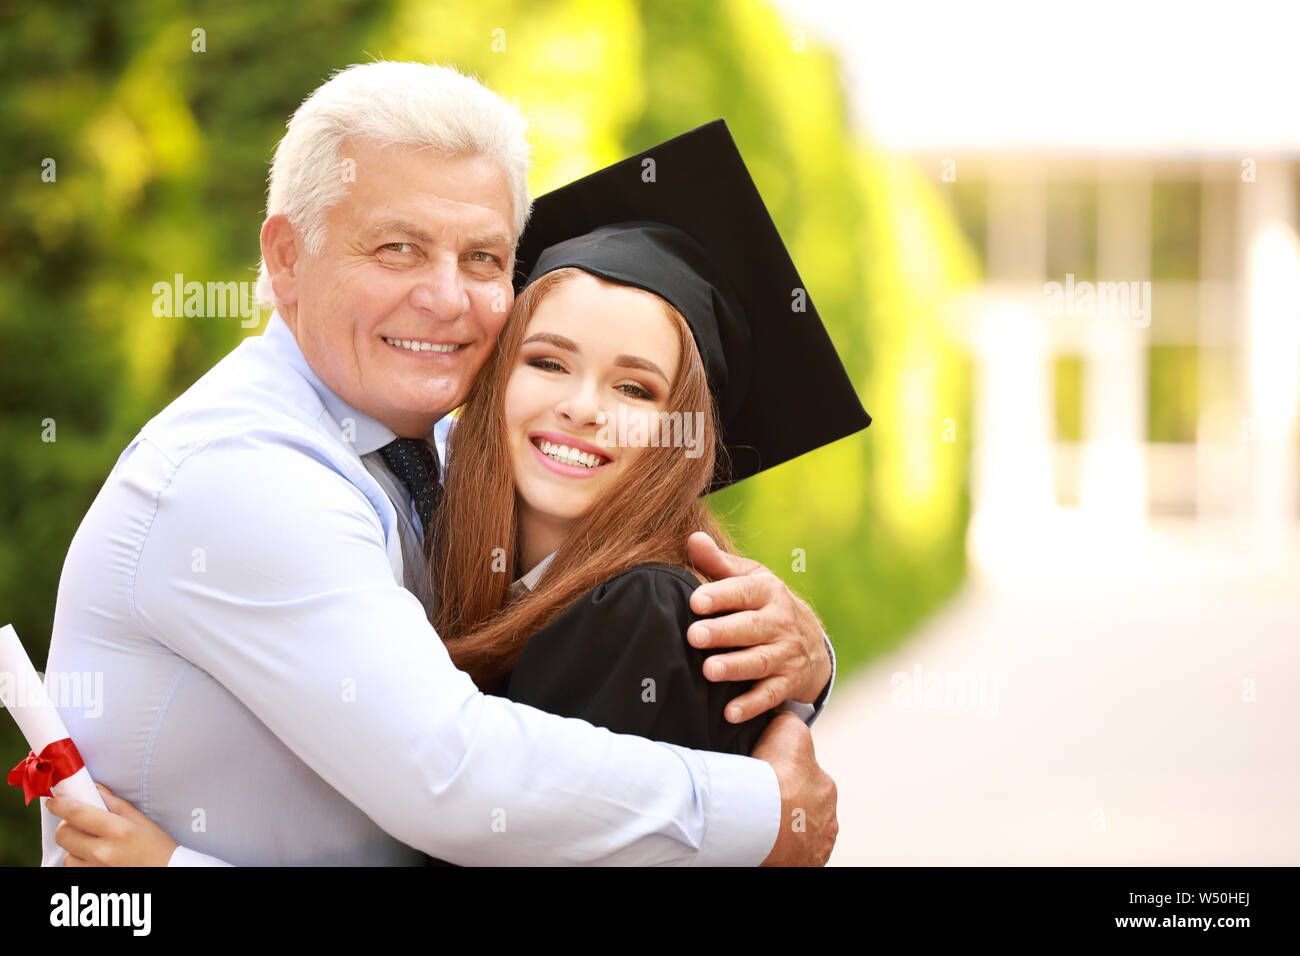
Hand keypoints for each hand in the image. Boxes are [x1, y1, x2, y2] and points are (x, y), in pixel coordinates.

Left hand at [48, 784, 178, 866]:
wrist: (166, 872)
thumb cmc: (157, 847)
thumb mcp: (141, 821)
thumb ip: (114, 804)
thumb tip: (94, 789)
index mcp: (118, 830)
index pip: (77, 813)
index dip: (60, 804)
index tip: (54, 801)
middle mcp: (104, 852)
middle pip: (63, 834)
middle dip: (67, 826)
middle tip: (80, 824)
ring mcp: (96, 870)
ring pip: (66, 855)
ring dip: (74, 847)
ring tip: (93, 845)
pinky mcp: (92, 881)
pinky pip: (73, 868)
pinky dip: (79, 861)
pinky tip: (95, 858)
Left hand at [686, 531, 830, 722]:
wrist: (813, 643)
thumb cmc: (765, 606)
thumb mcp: (750, 579)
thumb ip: (719, 563)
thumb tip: (693, 538)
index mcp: (768, 592)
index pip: (743, 591)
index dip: (720, 595)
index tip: (695, 601)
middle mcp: (780, 622)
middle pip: (750, 627)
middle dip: (723, 632)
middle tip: (694, 636)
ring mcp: (786, 654)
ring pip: (760, 661)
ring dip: (735, 667)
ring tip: (709, 671)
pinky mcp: (788, 682)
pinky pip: (771, 695)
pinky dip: (751, 705)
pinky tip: (729, 713)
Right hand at [751, 711, 836, 865]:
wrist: (761, 812)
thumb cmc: (774, 770)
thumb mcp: (788, 728)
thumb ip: (791, 723)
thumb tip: (787, 715)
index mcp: (826, 789)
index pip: (808, 782)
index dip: (787, 780)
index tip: (767, 781)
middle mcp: (827, 820)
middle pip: (806, 812)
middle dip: (789, 808)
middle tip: (762, 805)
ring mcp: (816, 847)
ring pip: (800, 836)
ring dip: (786, 832)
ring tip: (760, 826)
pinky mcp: (802, 866)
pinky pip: (792, 858)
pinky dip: (780, 852)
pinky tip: (763, 843)